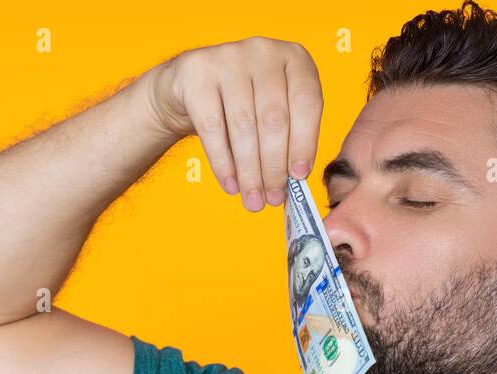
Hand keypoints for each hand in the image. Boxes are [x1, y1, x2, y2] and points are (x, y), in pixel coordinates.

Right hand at [143, 37, 323, 211]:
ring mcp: (229, 57)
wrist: (189, 88)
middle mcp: (263, 50)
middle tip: (272, 199)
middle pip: (274, 119)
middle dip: (274, 166)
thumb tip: (295, 183)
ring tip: (253, 200)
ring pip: (243, 126)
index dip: (304, 143)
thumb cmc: (242, 105)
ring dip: (250, 172)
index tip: (298, 177)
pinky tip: (230, 186)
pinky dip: (223, 163)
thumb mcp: (272, 110)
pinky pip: (212, 128)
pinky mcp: (197, 72)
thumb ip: (289, 137)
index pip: (307, 103)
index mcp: (294, 58)